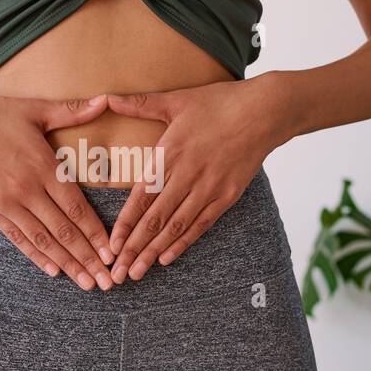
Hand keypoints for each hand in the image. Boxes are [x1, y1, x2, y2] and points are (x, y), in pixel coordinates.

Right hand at [0, 89, 115, 290]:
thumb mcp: (34, 109)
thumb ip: (72, 111)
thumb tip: (105, 100)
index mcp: (43, 166)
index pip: (76, 208)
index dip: (96, 233)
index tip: (113, 253)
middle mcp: (27, 190)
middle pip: (64, 231)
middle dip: (89, 258)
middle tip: (108, 281)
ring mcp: (7, 203)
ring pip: (43, 240)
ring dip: (67, 264)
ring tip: (87, 283)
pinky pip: (18, 238)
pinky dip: (37, 256)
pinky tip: (54, 271)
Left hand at [106, 75, 288, 282]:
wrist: (265, 111)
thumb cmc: (218, 103)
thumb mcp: (176, 100)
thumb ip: (139, 104)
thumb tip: (105, 97)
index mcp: (170, 153)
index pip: (141, 197)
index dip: (125, 224)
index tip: (111, 246)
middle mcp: (188, 175)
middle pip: (155, 220)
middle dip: (133, 249)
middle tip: (116, 273)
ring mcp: (209, 188)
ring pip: (176, 227)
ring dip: (154, 252)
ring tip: (136, 273)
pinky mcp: (227, 195)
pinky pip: (201, 225)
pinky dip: (183, 243)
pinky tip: (167, 258)